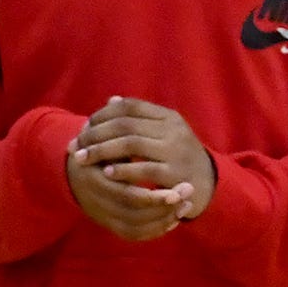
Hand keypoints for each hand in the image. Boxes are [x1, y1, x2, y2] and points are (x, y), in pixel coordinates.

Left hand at [70, 96, 214, 235]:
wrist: (211, 185)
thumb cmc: (178, 156)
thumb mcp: (163, 133)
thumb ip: (139, 119)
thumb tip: (110, 100)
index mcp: (168, 117)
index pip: (128, 106)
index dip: (102, 115)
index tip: (83, 126)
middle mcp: (174, 130)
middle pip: (125, 124)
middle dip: (95, 134)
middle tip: (76, 146)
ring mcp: (177, 151)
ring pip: (132, 143)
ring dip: (102, 151)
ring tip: (83, 159)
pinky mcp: (178, 174)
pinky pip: (145, 169)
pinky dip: (122, 170)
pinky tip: (106, 173)